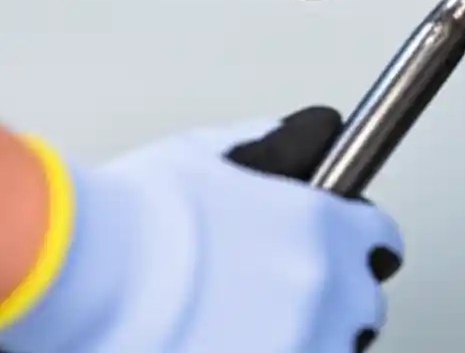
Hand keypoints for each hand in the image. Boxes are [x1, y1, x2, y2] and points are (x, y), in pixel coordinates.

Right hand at [0, 108, 403, 352]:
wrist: (84, 271)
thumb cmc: (140, 215)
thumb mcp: (222, 153)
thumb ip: (286, 144)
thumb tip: (317, 132)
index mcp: (328, 229)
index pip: (381, 242)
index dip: (356, 245)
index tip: (342, 251)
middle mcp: (327, 292)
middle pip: (363, 305)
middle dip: (334, 298)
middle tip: (284, 295)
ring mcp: (303, 345)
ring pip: (335, 347)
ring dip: (311, 337)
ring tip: (259, 326)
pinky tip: (236, 339)